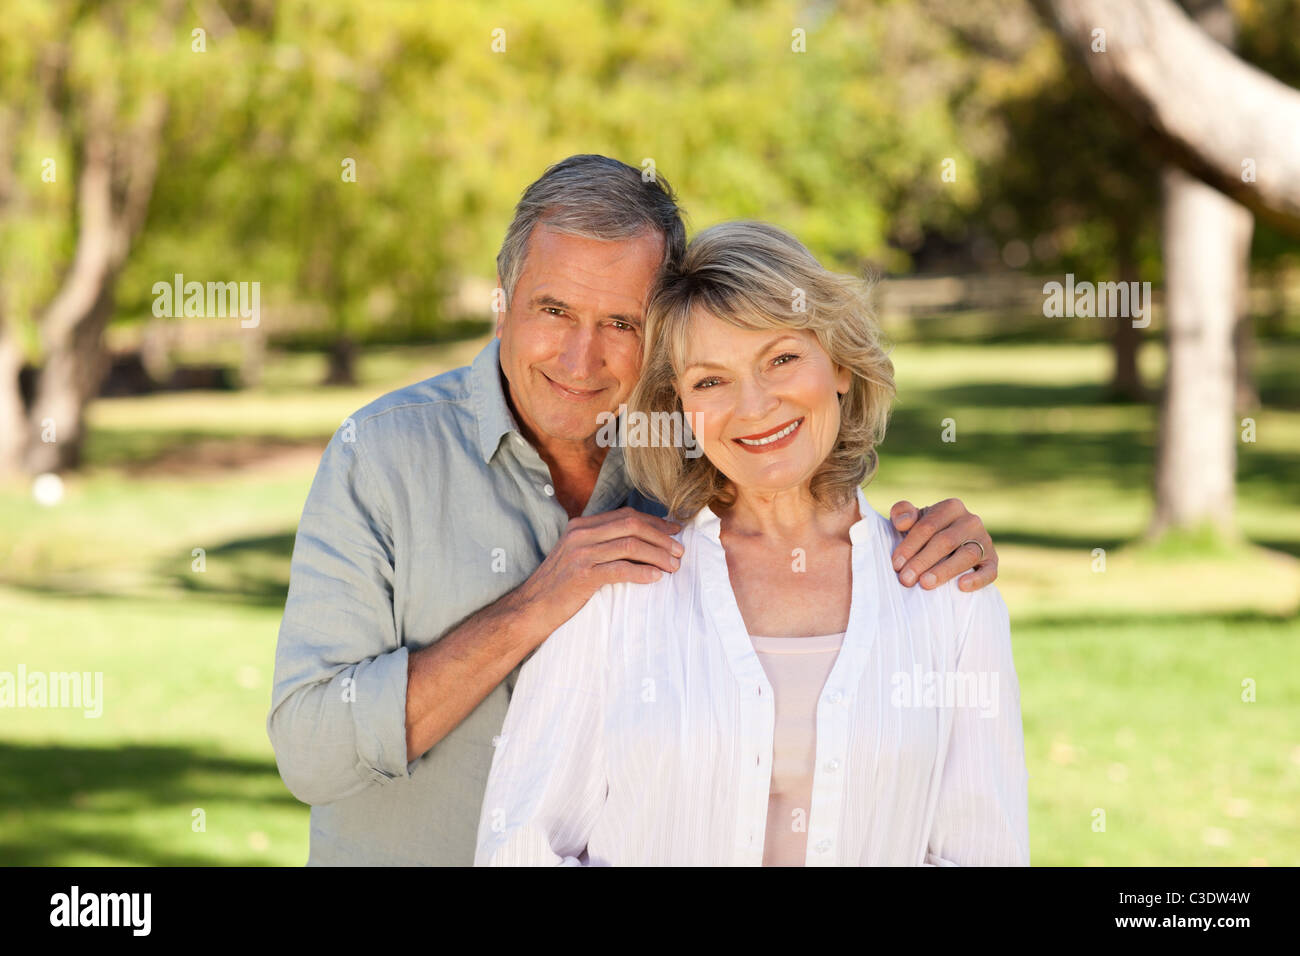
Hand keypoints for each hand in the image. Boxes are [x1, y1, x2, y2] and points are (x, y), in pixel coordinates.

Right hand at [513, 507, 683, 634]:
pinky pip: (620, 569)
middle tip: (680, 551)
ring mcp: (581, 554)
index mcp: (582, 526)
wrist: (531, 608)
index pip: (626, 515)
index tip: (675, 531)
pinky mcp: (583, 575)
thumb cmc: (559, 586)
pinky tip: (656, 577)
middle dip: (661, 537)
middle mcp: (581, 534)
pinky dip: (642, 572)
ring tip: (674, 566)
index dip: (655, 522)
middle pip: (632, 525)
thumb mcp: (577, 555)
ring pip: (630, 545)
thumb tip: (639, 542)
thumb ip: (601, 543)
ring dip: (658, 555)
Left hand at [888, 498, 996, 591]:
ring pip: (967, 555)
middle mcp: (971, 521)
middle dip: (922, 561)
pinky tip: (961, 586)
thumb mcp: (911, 519)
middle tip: (906, 579)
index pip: (928, 526)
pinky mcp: (993, 561)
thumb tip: (903, 522)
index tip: (896, 564)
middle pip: (945, 541)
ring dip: (945, 570)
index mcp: (950, 507)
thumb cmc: (923, 532)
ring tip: (925, 584)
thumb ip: (902, 513)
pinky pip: (990, 571)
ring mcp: (984, 541)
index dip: (910, 545)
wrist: (948, 547)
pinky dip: (978, 579)